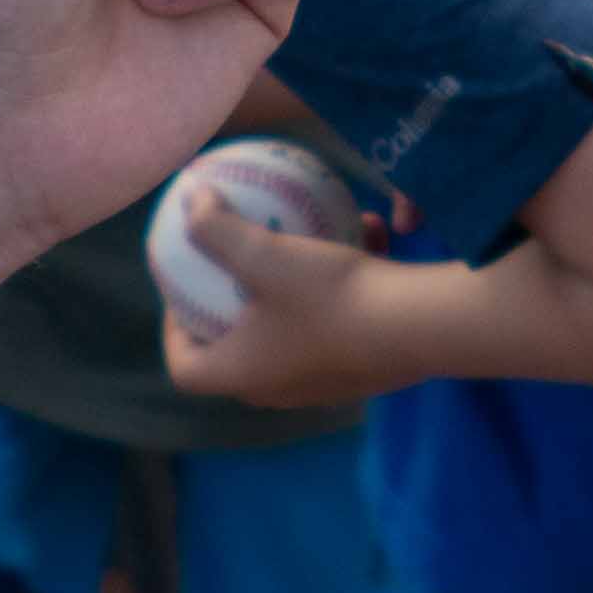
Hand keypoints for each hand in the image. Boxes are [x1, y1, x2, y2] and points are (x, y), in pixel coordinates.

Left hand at [158, 204, 402, 410]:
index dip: (174, 335)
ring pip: (293, 334)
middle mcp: (279, 389)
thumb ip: (217, 230)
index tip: (182, 294)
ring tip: (297, 247)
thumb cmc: (329, 297)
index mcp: (243, 374)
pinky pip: (339, 324)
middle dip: (230, 315)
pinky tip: (367, 236)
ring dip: (291, 293)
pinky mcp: (365, 368)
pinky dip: (340, 288)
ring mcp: (324, 382)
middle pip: (237, 357)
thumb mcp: (264, 254)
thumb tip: (188, 202)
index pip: (187, 369)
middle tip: (231, 274)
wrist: (419, 328)